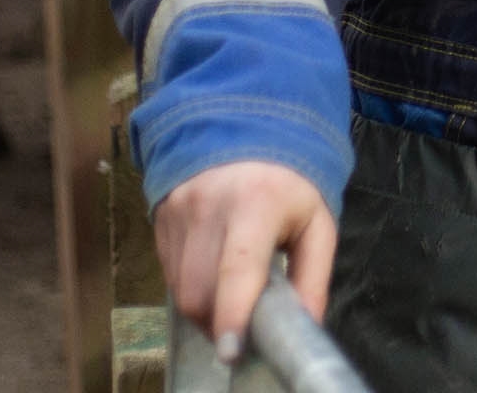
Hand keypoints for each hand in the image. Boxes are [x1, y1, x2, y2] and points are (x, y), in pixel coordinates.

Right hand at [154, 160, 337, 360]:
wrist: (244, 126)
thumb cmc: (288, 181)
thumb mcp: (316, 221)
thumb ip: (314, 276)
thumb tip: (306, 326)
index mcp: (257, 202)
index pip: (237, 268)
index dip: (232, 314)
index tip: (233, 350)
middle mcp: (210, 205)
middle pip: (199, 290)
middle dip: (218, 323)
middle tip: (241, 331)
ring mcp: (179, 210)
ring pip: (180, 288)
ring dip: (203, 309)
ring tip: (230, 302)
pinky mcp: (160, 216)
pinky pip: (169, 272)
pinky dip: (190, 288)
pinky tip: (213, 275)